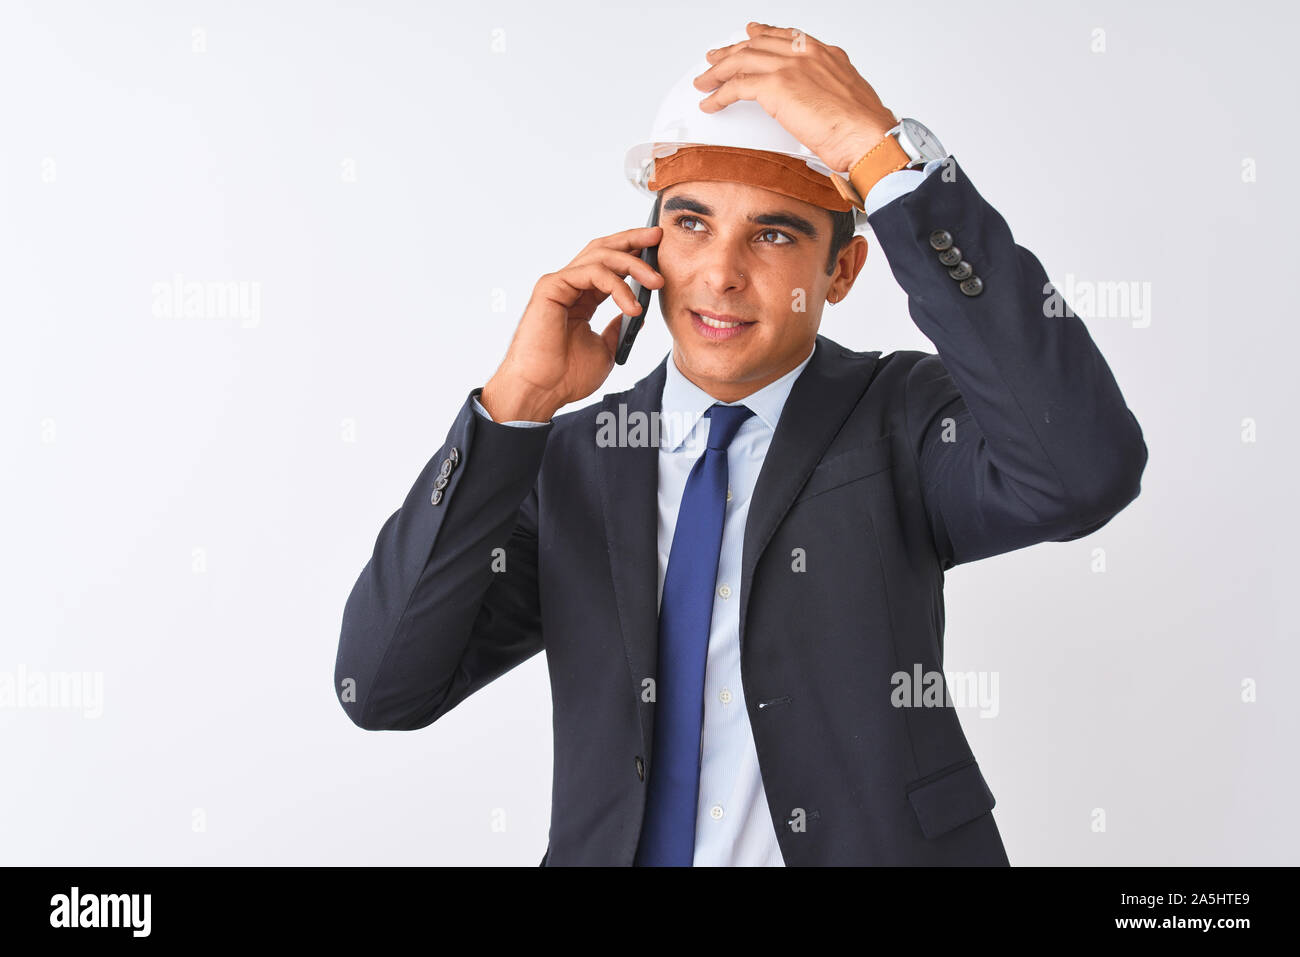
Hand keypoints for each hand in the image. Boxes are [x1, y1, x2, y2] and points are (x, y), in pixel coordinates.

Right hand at [481, 226, 663, 421]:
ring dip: (633, 264)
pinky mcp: (551, 287)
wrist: (543, 391)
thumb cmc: (567, 376)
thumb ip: (618, 327)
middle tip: (658, 236)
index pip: (609, 265)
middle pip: (603, 249)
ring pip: (600, 256)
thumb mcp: (606, 349)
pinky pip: (592, 273)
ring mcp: (559, 284)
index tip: (658, 248)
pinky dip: (617, 286)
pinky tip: (632, 306)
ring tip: (656, 282)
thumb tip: (638, 313)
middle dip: (632, 239)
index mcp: (581, 298)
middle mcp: (569, 286)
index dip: (633, 253)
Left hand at [692, 21, 897, 173]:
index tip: (751, 34)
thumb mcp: (847, 100)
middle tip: (716, 58)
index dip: (764, 35)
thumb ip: (827, 93)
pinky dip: (719, 95)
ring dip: (718, 72)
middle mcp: (807, 54)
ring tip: (705, 81)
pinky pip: (737, 86)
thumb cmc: (864, 128)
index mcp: (826, 54)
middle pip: (758, 44)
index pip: (787, 36)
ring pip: (742, 60)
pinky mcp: (776, 86)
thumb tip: (817, 106)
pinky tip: (710, 103)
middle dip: (732, 51)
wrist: (868, 136)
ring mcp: (790, 66)